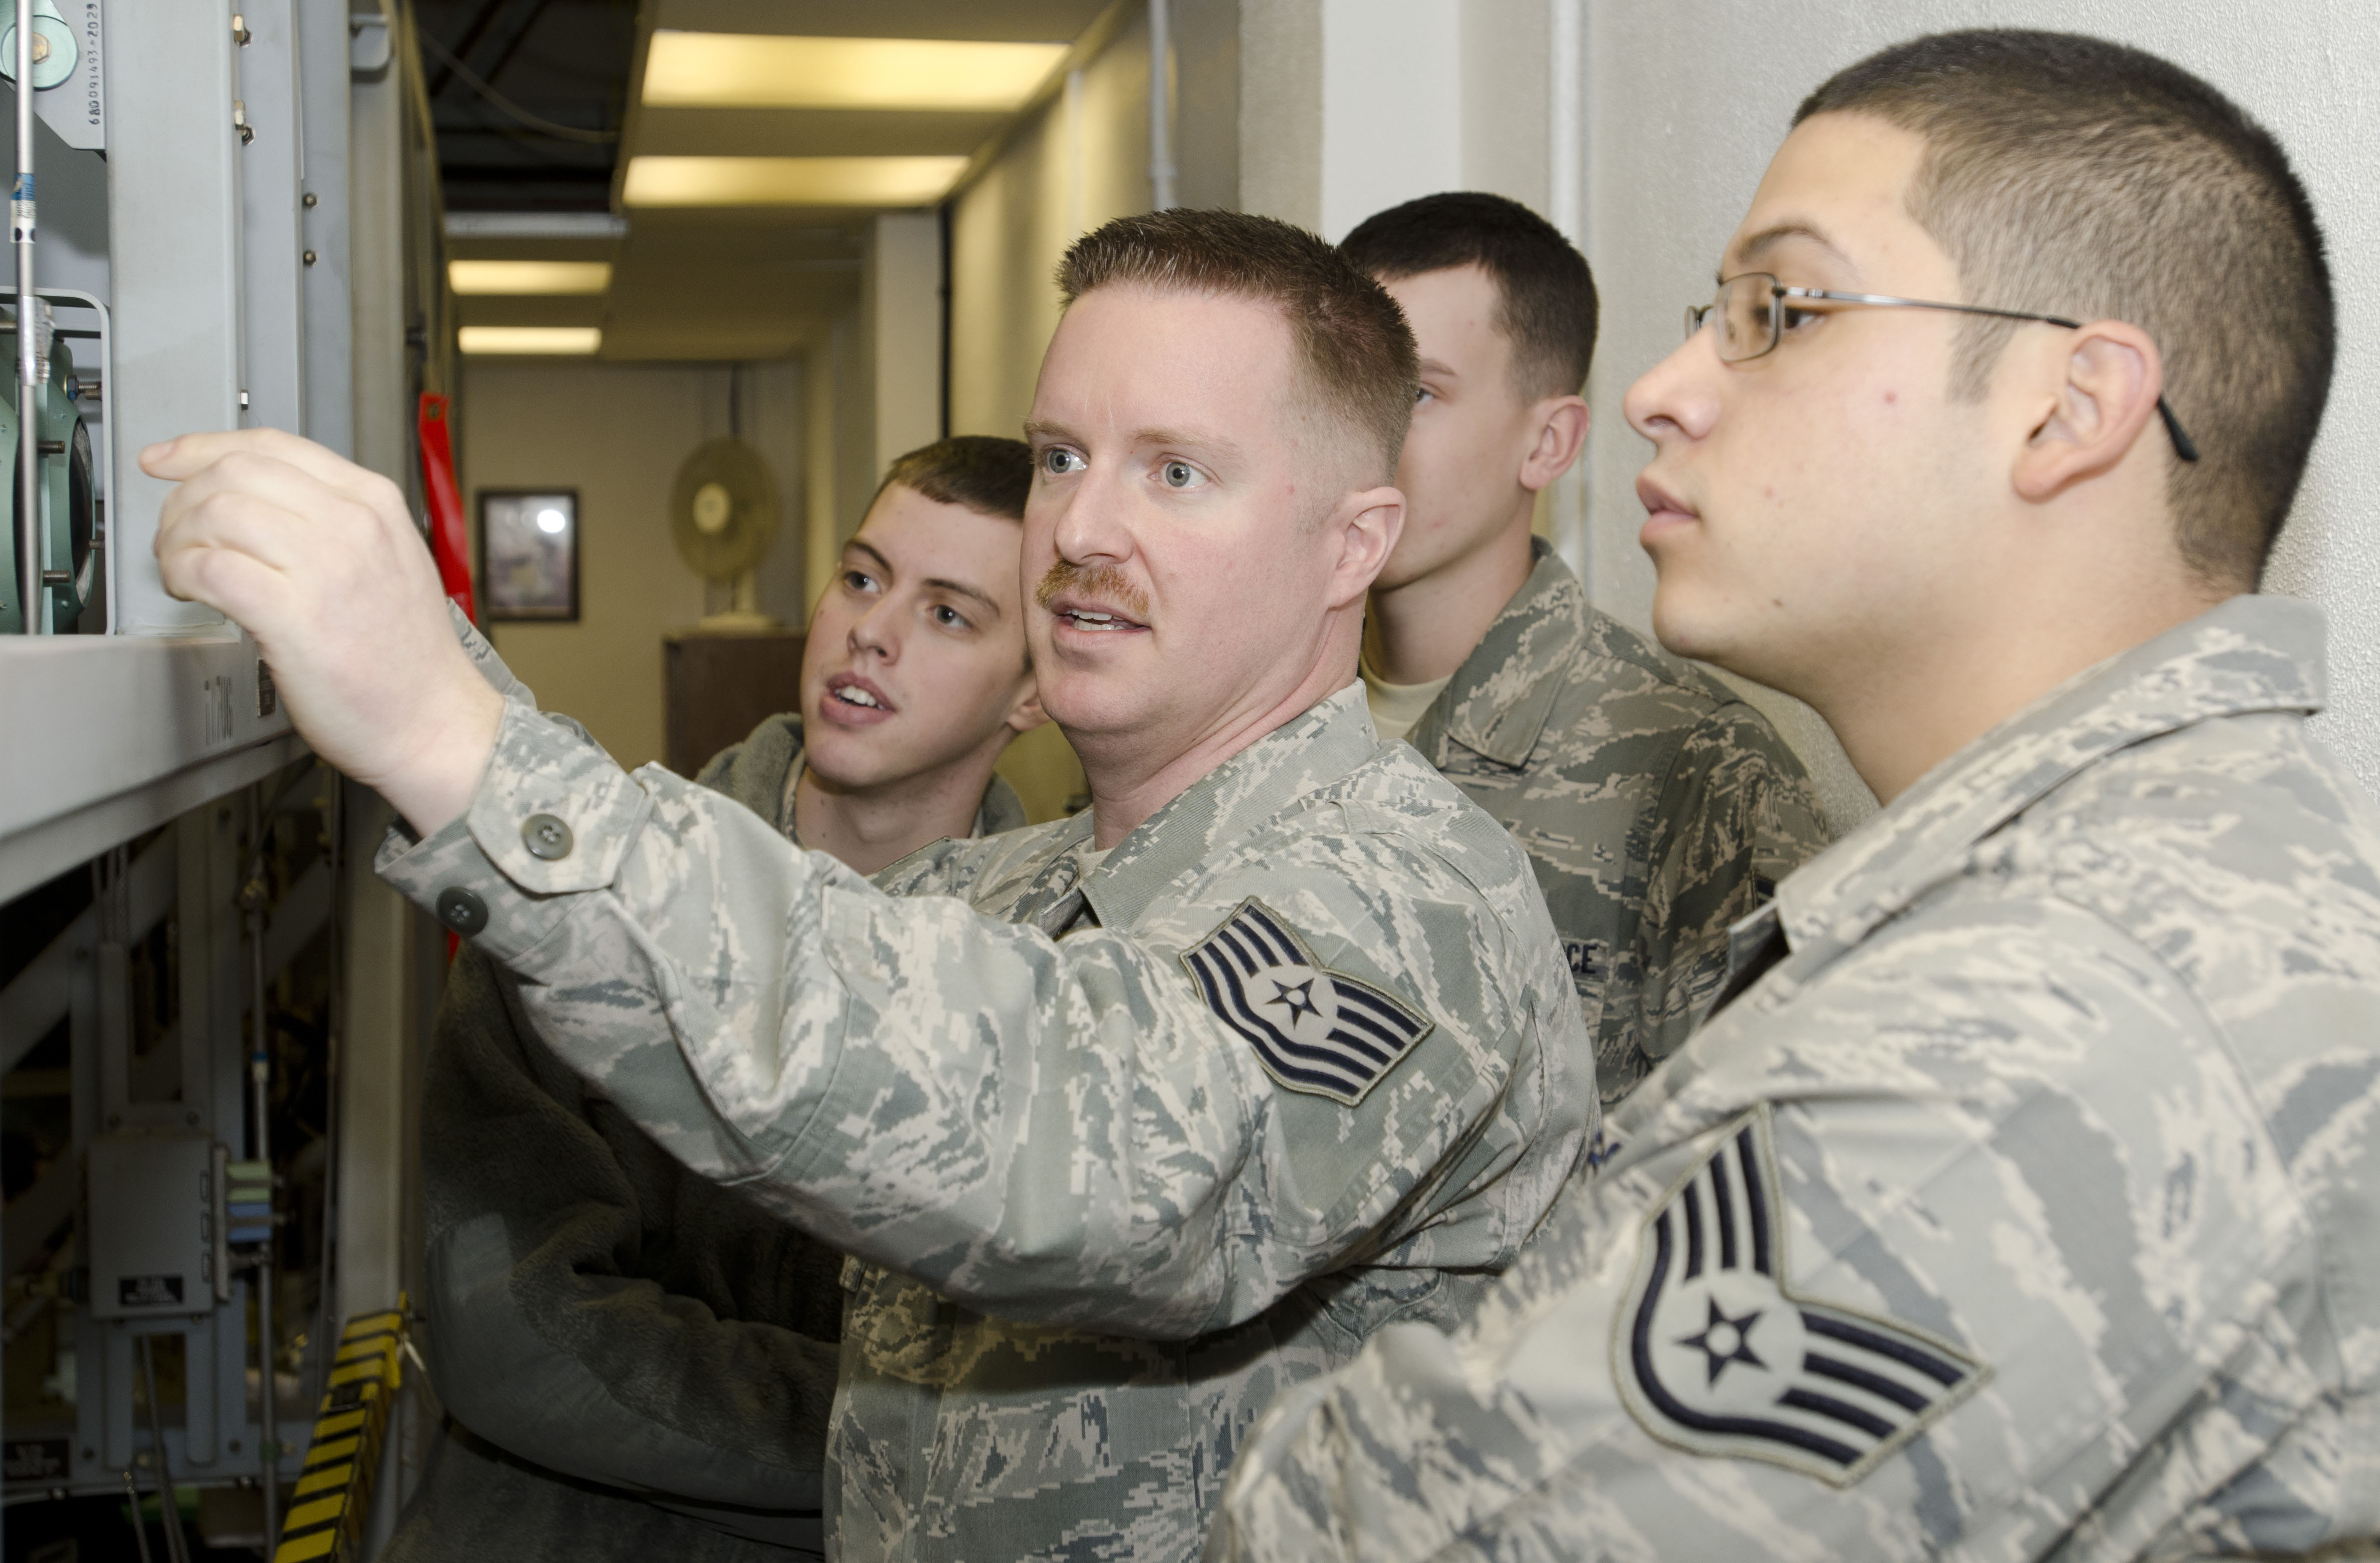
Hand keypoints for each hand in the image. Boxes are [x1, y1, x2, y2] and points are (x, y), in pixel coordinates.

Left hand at [145, 428, 504, 835]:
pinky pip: (212, 567)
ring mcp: (327, 567)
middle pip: (235, 472)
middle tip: (174, 531)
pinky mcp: (295, 615)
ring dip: (177, 537)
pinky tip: (188, 590)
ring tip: (179, 566)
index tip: (170, 458)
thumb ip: (335, 523)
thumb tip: (256, 504)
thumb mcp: (391, 560)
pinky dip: (181, 572)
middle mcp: (353, 524)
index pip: (273, 445)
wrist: (434, 721)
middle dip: (183, 497)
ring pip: (216, 512)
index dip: (204, 446)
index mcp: (374, 504)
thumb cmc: (408, 659)